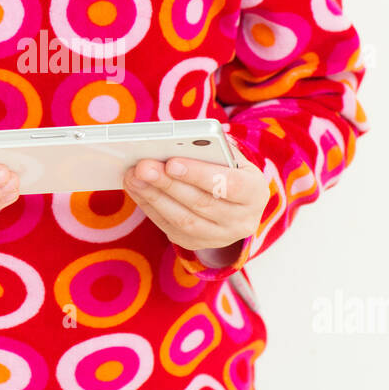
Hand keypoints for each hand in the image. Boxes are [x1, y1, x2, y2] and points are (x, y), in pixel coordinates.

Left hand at [122, 142, 268, 255]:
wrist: (237, 203)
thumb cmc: (229, 170)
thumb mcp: (230, 158)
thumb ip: (210, 151)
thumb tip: (173, 145)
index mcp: (255, 192)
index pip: (229, 185)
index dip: (199, 174)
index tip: (171, 162)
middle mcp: (242, 220)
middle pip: (201, 203)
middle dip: (167, 184)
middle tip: (142, 167)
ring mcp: (220, 237)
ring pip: (183, 220)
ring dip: (154, 197)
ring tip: (133, 176)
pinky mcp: (197, 244)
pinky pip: (170, 228)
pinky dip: (150, 207)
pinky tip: (137, 189)